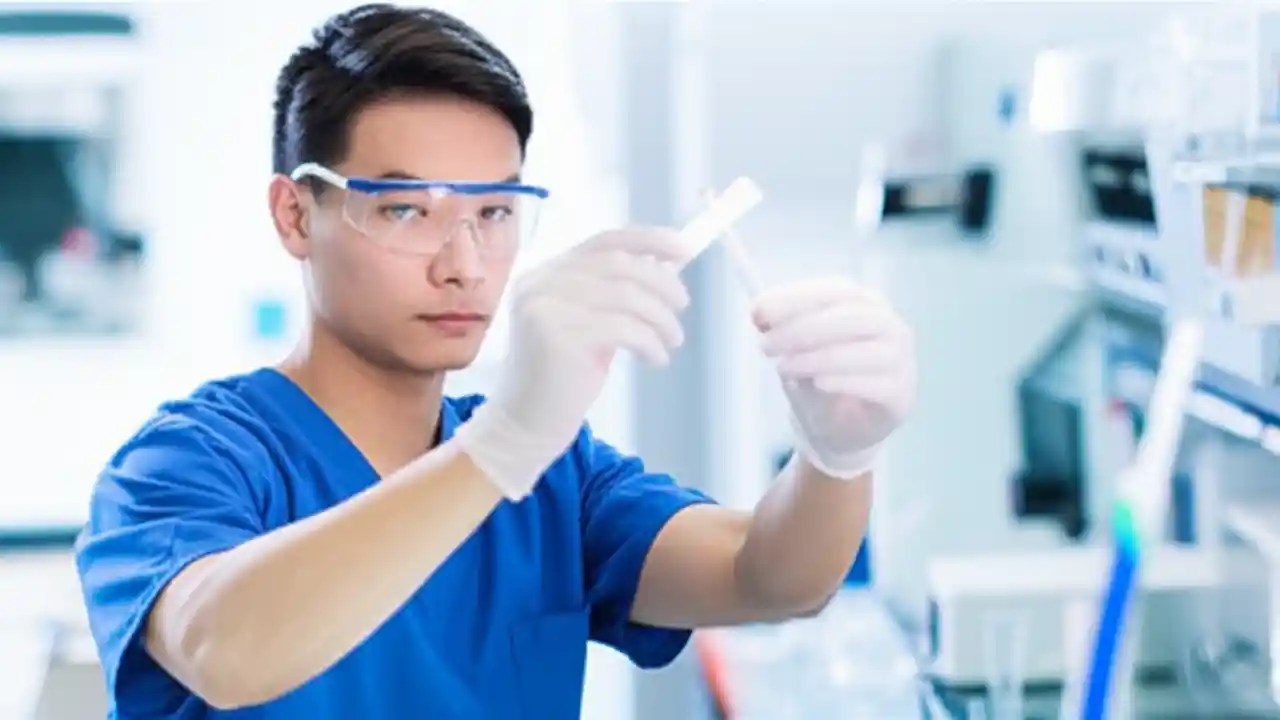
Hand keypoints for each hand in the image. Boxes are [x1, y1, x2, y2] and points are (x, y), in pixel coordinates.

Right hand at [454, 228, 689, 499]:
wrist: (526, 424)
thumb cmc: (563, 376)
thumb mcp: (589, 324)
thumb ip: (615, 294)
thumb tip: (667, 269)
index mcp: (546, 273)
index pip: (603, 241)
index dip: (648, 239)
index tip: (684, 250)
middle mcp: (540, 283)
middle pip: (619, 264)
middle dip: (661, 282)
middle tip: (683, 305)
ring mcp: (544, 308)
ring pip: (626, 296)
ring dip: (661, 317)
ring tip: (672, 341)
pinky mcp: (557, 337)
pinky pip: (624, 328)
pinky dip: (651, 342)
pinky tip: (657, 359)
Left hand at [753, 277, 915, 478]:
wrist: (841, 430)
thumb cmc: (819, 380)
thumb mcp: (795, 352)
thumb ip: (782, 330)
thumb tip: (759, 311)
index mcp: (864, 304)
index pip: (834, 291)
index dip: (795, 298)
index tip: (757, 311)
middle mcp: (889, 327)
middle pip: (852, 317)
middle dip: (802, 328)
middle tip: (765, 345)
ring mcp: (900, 362)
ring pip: (865, 351)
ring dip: (818, 357)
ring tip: (783, 368)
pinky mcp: (901, 396)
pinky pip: (875, 385)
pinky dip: (844, 381)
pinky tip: (818, 383)